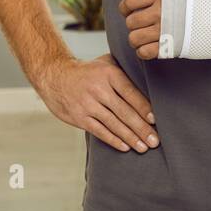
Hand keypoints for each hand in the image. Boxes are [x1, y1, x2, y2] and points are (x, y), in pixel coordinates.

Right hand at [35, 53, 158, 153]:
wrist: (55, 76)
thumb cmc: (88, 71)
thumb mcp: (105, 62)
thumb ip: (125, 69)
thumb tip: (149, 79)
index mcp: (109, 74)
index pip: (130, 93)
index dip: (143, 108)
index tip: (155, 120)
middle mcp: (99, 89)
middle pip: (124, 112)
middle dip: (141, 128)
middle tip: (154, 141)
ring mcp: (88, 104)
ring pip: (113, 124)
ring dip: (130, 137)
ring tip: (143, 147)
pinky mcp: (79, 117)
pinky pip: (99, 131)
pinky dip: (113, 140)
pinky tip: (125, 147)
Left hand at [120, 0, 187, 60]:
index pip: (129, 2)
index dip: (125, 7)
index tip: (129, 9)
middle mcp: (159, 12)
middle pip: (130, 22)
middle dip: (133, 23)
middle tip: (141, 22)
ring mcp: (163, 30)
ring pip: (134, 39)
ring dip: (136, 38)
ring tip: (143, 35)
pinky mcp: (169, 46)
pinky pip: (145, 53)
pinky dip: (143, 51)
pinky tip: (149, 46)